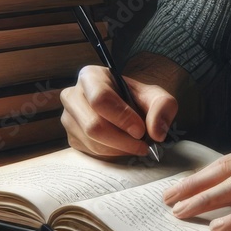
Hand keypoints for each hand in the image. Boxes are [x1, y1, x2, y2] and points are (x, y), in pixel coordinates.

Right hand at [60, 64, 177, 160]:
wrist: (128, 110)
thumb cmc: (137, 100)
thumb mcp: (156, 96)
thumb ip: (162, 107)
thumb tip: (156, 132)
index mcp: (90, 76)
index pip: (100, 98)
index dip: (122, 117)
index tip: (140, 130)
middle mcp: (72, 95)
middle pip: (93, 125)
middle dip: (122, 140)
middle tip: (142, 144)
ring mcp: (68, 118)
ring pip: (92, 142)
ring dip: (120, 149)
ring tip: (135, 144)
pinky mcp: (72, 138)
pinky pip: (91, 152)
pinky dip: (112, 154)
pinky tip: (123, 146)